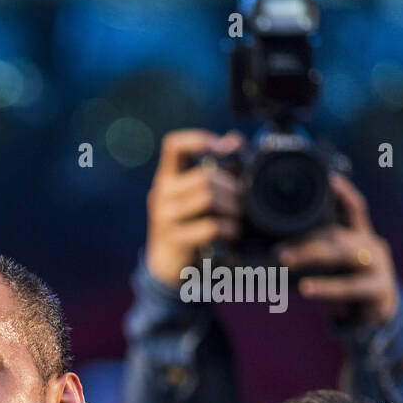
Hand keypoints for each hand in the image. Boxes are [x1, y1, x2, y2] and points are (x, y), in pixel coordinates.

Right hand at [145, 129, 243, 286]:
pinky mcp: (173, 239)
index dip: (198, 140)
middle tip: (241, 200)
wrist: (166, 262)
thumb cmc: (187, 222)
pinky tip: (231, 233)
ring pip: (207, 198)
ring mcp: (164, 217)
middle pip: (204, 176)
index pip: (174, 146)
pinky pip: (209, 226)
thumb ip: (213, 168)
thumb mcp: (194, 194)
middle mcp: (161, 193)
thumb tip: (235, 139)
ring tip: (237, 216)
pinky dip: (228, 228)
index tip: (223, 148)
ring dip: (232, 207)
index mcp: (167, 177)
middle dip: (231, 187)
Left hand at [276, 175, 397, 326]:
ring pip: (344, 253)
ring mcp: (377, 265)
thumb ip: (305, 259)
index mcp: (357, 237)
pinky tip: (306, 289)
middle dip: (305, 238)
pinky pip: (351, 286)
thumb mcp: (326, 271)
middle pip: (337, 233)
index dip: (343, 192)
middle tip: (275, 248)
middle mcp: (370, 246)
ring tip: (284, 260)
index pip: (353, 208)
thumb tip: (260, 254)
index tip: (328, 177)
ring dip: (312, 255)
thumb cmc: (343, 289)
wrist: (372, 321)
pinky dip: (326, 288)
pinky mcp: (379, 288)